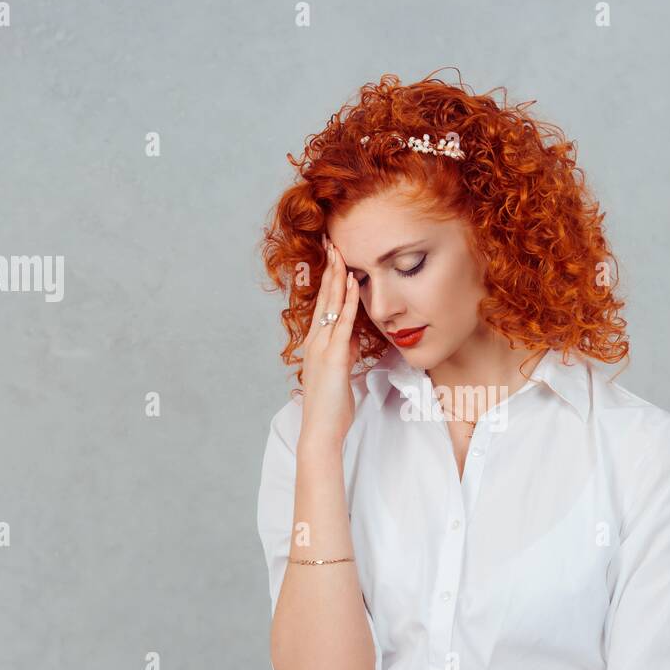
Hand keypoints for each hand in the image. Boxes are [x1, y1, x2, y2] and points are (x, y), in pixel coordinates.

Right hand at [299, 234, 362, 451]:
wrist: (321, 429)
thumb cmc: (331, 407)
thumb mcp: (341, 374)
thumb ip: (345, 353)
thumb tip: (353, 337)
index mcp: (317, 344)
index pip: (323, 304)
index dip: (329, 280)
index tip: (334, 257)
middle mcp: (316, 341)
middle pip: (324, 297)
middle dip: (329, 268)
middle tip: (332, 240)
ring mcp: (322, 347)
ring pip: (330, 304)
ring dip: (336, 276)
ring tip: (340, 250)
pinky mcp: (333, 356)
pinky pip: (342, 322)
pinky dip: (346, 301)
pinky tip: (350, 282)